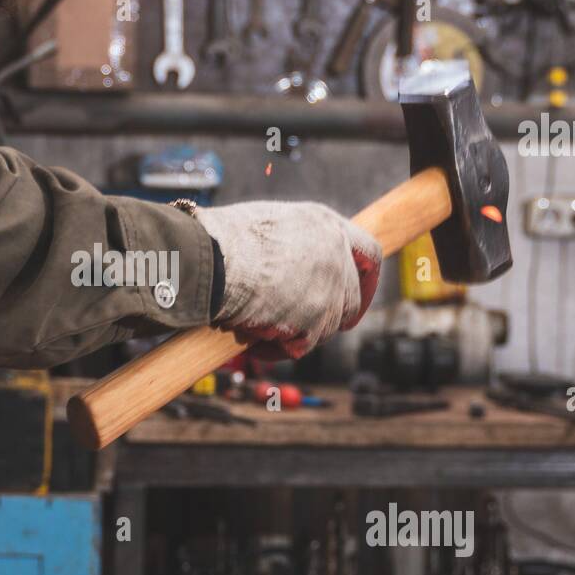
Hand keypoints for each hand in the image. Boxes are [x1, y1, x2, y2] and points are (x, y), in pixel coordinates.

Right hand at [197, 200, 380, 356]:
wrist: (207, 260)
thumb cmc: (221, 240)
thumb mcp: (268, 225)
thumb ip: (293, 243)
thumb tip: (291, 268)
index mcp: (325, 225)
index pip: (367, 252)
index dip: (365, 279)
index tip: (356, 295)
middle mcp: (335, 254)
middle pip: (351, 299)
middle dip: (329, 318)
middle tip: (303, 328)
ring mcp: (328, 289)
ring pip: (325, 328)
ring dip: (296, 334)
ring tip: (259, 329)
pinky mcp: (314, 320)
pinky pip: (301, 346)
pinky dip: (277, 349)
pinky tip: (253, 342)